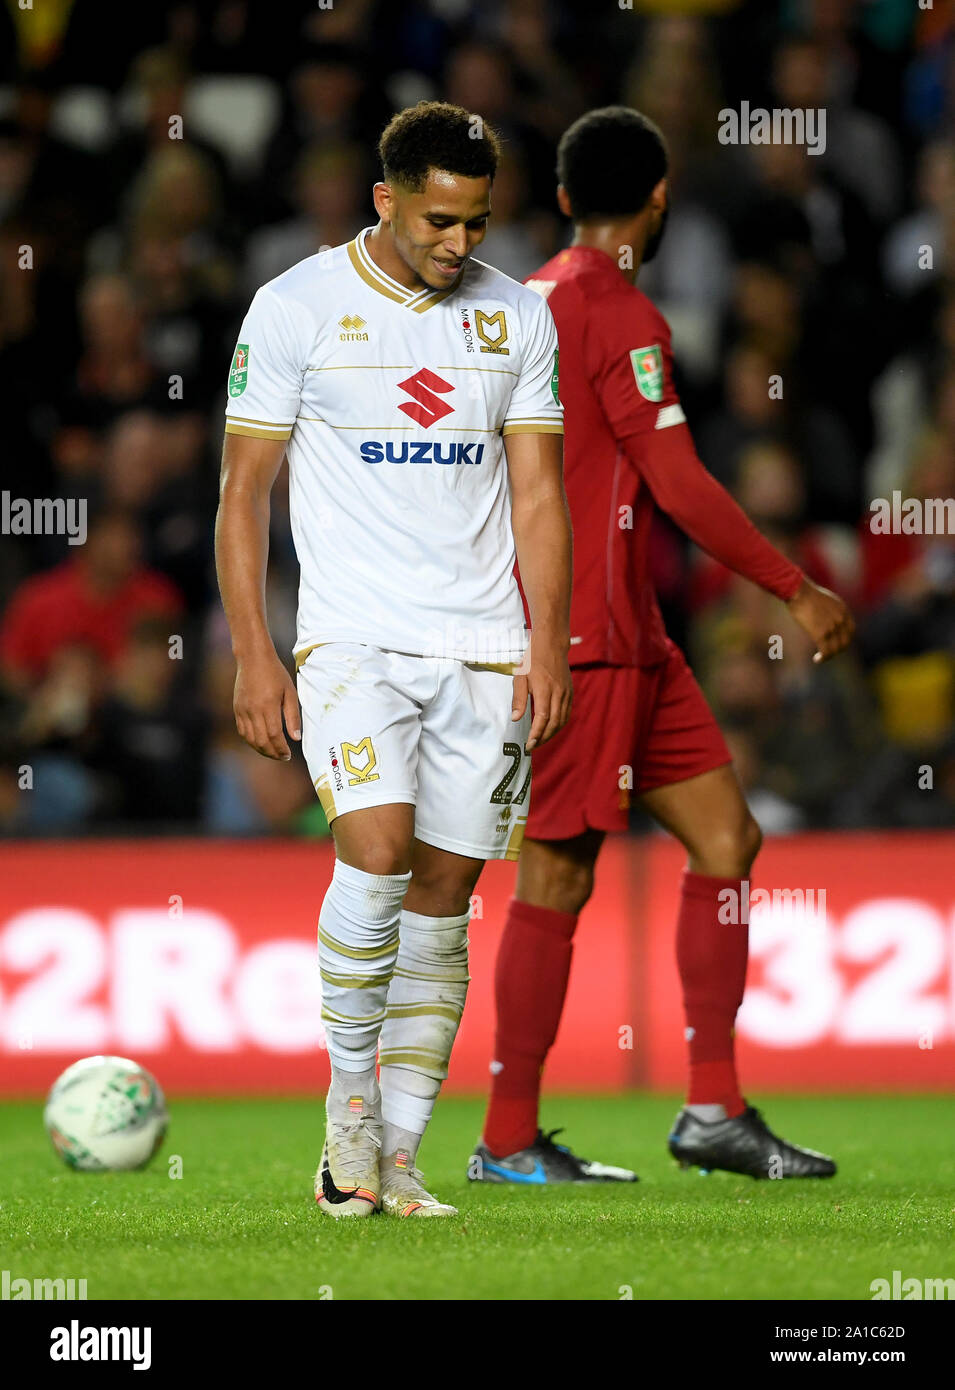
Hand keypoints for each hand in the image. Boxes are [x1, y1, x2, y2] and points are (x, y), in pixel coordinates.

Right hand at [233, 647, 301, 758]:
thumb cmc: (275, 674)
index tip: (288, 755)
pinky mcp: (237, 709)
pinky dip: (251, 741)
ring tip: (273, 753)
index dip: (281, 749)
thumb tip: (296, 738)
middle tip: (282, 757)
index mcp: (268, 705)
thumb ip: (292, 716)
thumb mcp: (290, 692)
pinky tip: (260, 743)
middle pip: (261, 741)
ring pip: (250, 739)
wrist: (253, 658)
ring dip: (261, 750)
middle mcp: (253, 710)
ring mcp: (242, 710)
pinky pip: (242, 731)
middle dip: (272, 753)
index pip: (274, 736)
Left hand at [511, 634, 572, 750]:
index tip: (529, 743)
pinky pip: (566, 713)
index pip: (543, 717)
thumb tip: (516, 718)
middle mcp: (558, 692)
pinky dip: (559, 724)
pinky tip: (550, 729)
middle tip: (532, 745)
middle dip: (543, 737)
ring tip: (540, 740)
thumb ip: (518, 698)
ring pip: (562, 720)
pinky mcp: (570, 693)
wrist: (551, 644)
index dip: (537, 733)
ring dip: (551, 733)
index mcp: (545, 688)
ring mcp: (566, 693)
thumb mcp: (520, 676)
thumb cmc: (532, 660)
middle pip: (554, 723)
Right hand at [786, 578, 854, 663]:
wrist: (799, 591)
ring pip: (835, 649)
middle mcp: (841, 620)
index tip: (837, 644)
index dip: (845, 639)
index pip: (851, 630)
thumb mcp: (826, 599)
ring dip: (829, 656)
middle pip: (845, 642)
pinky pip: (825, 651)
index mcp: (843, 610)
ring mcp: (832, 627)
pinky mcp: (821, 633)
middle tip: (829, 653)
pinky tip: (817, 659)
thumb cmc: (806, 593)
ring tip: (821, 657)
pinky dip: (822, 658)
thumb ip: (831, 610)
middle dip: (838, 650)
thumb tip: (826, 619)